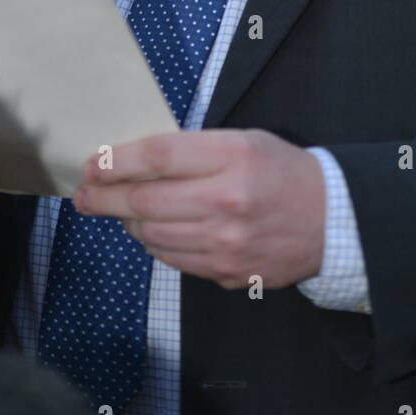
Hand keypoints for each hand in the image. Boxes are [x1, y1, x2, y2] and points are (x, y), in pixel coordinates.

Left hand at [73, 129, 325, 289]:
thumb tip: (135, 164)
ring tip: (118, 210)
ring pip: (152, 234)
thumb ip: (194, 150)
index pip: (158, 156)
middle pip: (145, 201)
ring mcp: (226, 243)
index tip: (92, 164)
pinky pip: (172, 258)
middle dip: (104, 197)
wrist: (332, 220)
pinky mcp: (226, 273)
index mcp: (234, 157)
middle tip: (83, 194)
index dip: (117, 161)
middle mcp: (227, 201)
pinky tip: (150, 230)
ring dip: (126, 221)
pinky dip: (153, 243)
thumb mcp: (244, 141)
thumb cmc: (283, 172)